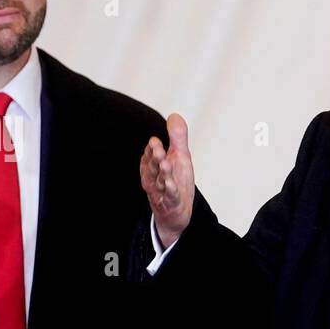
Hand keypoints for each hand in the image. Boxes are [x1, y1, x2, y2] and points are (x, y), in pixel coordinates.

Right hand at [141, 112, 194, 248]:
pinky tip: (173, 186)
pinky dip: (170, 192)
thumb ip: (177, 138)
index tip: (155, 141)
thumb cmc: (176, 181)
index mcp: (154, 166)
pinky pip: (170, 197)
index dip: (152, 149)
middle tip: (158, 148)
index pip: (150, 155)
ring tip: (166, 164)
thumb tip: (174, 115)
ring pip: (161, 181)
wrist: (176, 213)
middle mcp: (154, 178)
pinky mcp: (171, 203)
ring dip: (163, 173)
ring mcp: (162, 192)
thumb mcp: (179, 158)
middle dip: (155, 157)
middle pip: (154, 167)